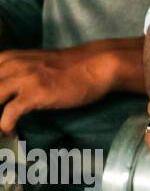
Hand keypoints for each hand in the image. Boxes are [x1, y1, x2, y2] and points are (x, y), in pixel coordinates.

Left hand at [0, 42, 130, 132]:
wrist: (98, 65)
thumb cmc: (70, 67)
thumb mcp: (35, 63)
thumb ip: (16, 72)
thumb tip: (5, 91)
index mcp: (9, 58)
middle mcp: (12, 66)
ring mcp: (24, 79)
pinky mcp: (36, 93)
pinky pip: (9, 113)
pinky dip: (5, 125)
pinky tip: (11, 131)